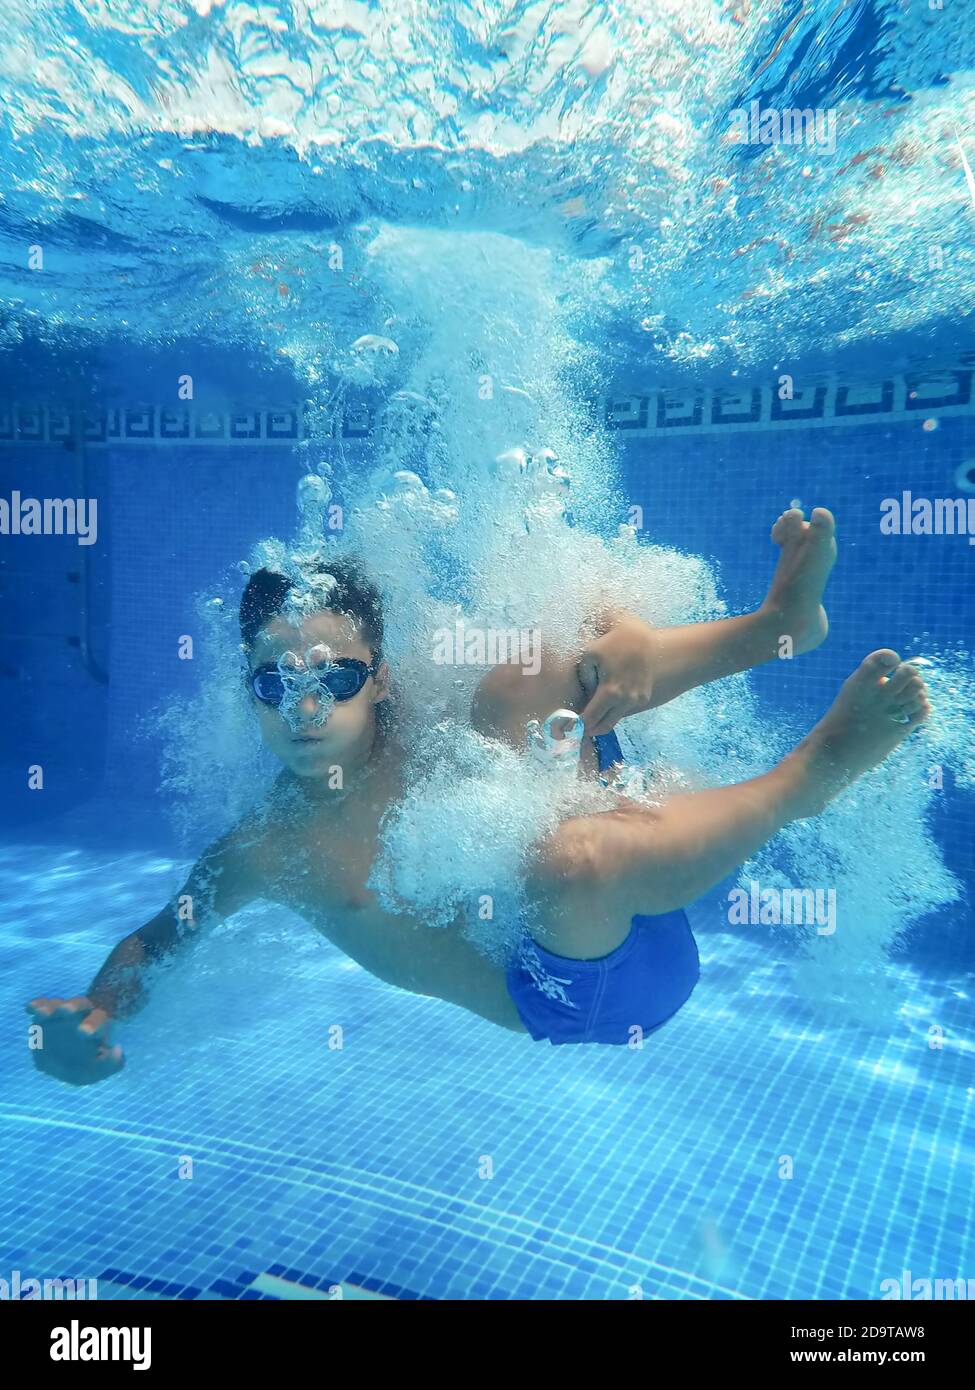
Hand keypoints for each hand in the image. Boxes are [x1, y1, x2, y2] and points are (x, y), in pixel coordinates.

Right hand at [26, 996, 123, 1086]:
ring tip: (43, 1012)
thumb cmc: (85, 1064)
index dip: (93, 1025)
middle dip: (73, 1007)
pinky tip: (30, 1008)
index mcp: (98, 1024)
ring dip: (51, 1007)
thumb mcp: (97, 1070)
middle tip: (66, 1011)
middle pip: (81, 1004)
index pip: (99, 1020)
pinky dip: (36, 1006)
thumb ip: (109, 1064)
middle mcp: (81, 1014)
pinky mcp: (44, 1016)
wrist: (68, 1060)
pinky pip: (41, 1007)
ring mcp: (62, 1013)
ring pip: (59, 1004)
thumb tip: (117, 1051)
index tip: (86, 1033)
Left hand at [577, 617, 656, 735]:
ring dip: (602, 721)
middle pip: (604, 726)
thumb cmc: (613, 642)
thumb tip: (586, 693)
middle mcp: (626, 701)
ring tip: (589, 720)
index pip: (591, 719)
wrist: (644, 637)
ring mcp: (637, 699)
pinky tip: (605, 706)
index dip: (578, 725)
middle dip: (589, 729)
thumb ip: (583, 677)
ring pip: (615, 719)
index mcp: (611, 692)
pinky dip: (613, 712)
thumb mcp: (589, 654)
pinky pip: (625, 711)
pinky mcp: (644, 696)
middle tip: (576, 730)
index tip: (568, 727)